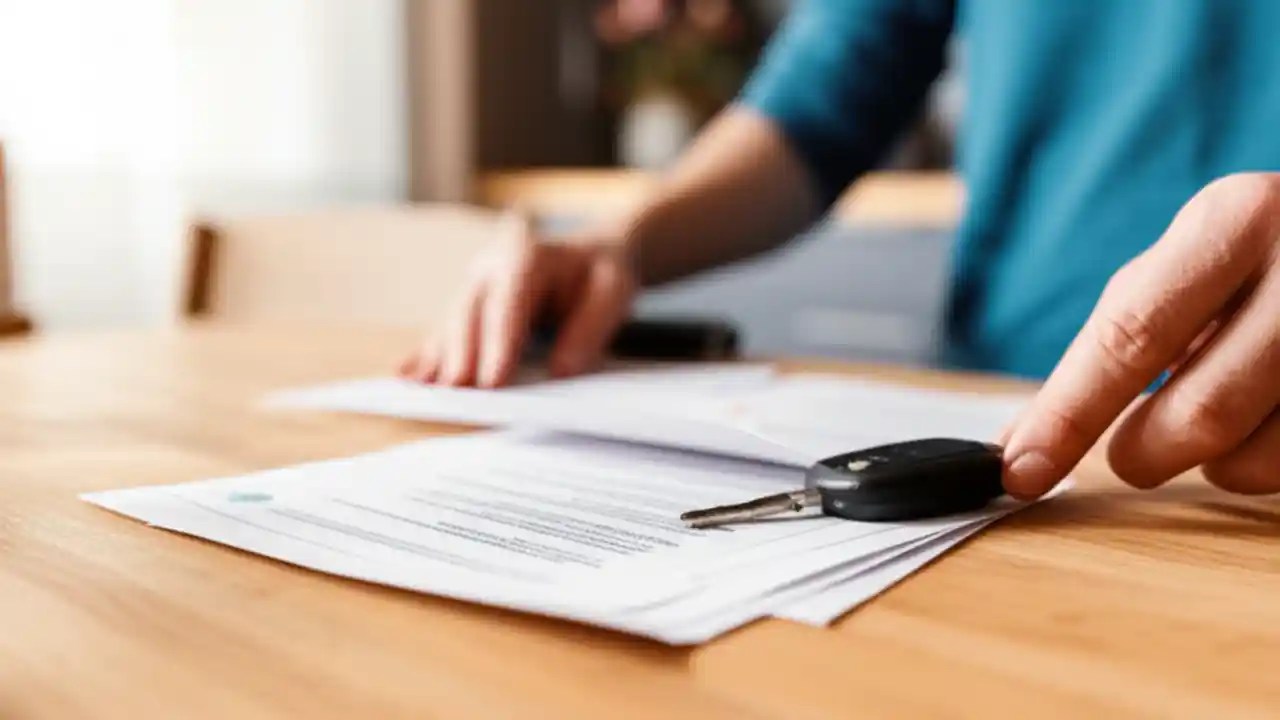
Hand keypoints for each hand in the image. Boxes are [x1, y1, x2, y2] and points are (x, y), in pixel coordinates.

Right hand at [400, 213, 638, 387]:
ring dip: (439, 358)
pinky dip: (427, 355)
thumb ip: (590, 327)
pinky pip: (444, 330)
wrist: (592, 252)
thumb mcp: (613, 291)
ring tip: (425, 391)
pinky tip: (407, 376)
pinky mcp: (467, 303)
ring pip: (451, 322)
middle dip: (461, 354)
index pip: (510, 302)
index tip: (495, 380)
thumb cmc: (601, 272)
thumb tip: (562, 370)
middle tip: (457, 392)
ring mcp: (473, 284)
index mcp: (527, 256)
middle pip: (470, 312)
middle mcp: (491, 266)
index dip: (499, 342)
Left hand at [1003, 173, 1279, 496]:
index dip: (1068, 414)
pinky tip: (1268, 416)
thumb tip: (1023, 439)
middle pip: (1200, 412)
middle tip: (1133, 451)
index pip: (1131, 335)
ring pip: (1254, 459)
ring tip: (1221, 414)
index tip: (1019, 470)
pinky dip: (1263, 462)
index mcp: (1238, 219)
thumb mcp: (1191, 264)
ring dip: (1214, 463)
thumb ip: (1112, 343)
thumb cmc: (1264, 259)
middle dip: (1143, 452)